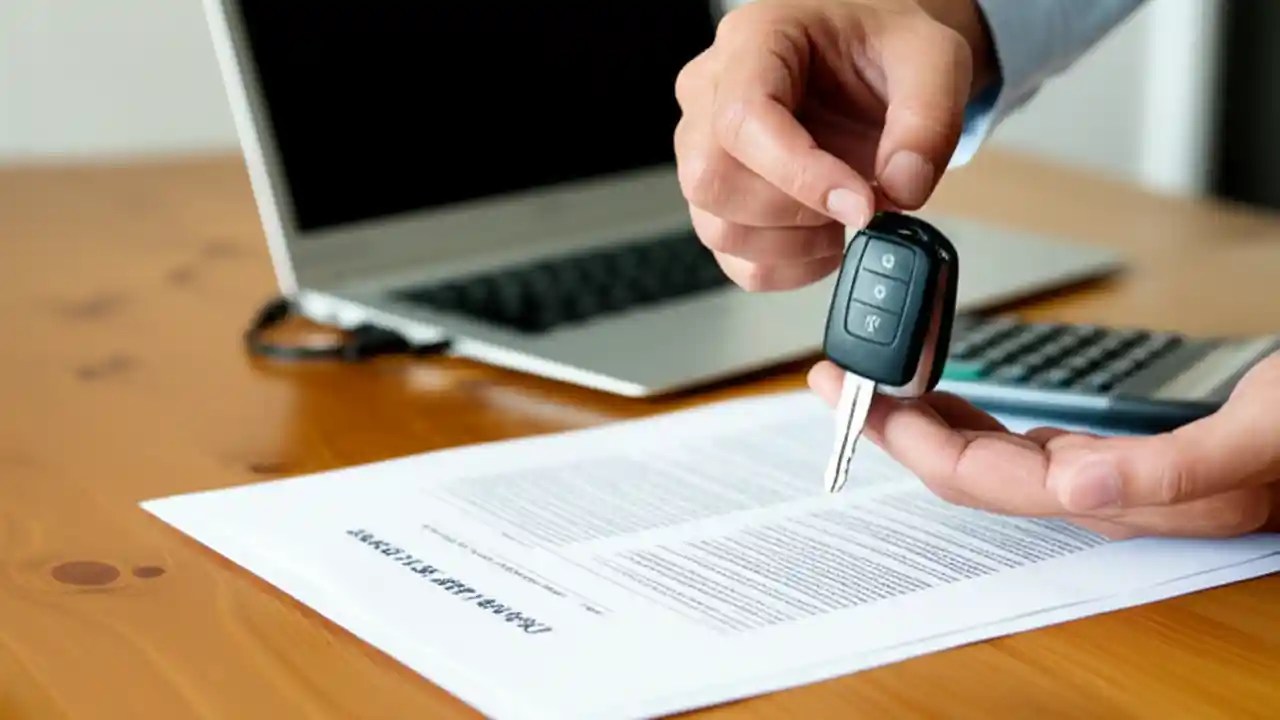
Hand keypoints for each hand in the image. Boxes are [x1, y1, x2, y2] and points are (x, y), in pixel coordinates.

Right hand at [674, 0, 994, 290]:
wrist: (870, 57)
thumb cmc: (884, 45)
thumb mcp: (932, 56)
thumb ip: (928, 119)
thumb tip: (902, 188)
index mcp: (753, 41)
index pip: (743, 118)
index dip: (799, 174)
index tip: (862, 204)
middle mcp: (709, 93)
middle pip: (711, 179)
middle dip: (793, 214)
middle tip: (857, 205)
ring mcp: (703, 149)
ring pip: (716, 226)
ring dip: (791, 246)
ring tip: (845, 219)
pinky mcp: (718, 198)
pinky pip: (731, 257)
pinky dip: (784, 268)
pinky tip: (824, 240)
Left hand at [808, 353, 1279, 538]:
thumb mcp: (1263, 431)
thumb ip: (1176, 467)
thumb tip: (1076, 488)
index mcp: (1127, 495)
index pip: (983, 479)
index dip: (908, 441)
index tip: (854, 396)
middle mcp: (1107, 495)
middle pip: (969, 474)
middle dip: (896, 429)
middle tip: (838, 381)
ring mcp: (1111, 479)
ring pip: (990, 462)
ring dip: (926, 424)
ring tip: (876, 384)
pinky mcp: (1121, 456)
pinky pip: (1023, 447)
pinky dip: (974, 420)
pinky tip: (953, 402)